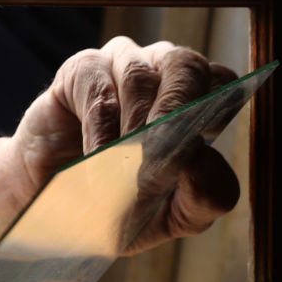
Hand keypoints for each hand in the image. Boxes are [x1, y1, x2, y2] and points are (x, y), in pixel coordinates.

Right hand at [0, 37, 237, 261]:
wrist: (58, 210)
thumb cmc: (124, 204)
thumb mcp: (174, 215)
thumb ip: (204, 194)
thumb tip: (203, 158)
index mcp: (197, 101)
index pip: (223, 82)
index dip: (218, 106)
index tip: (203, 140)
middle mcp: (164, 73)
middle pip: (187, 66)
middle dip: (178, 110)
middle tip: (162, 154)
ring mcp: (121, 66)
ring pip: (141, 74)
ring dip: (135, 126)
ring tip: (125, 168)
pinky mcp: (80, 70)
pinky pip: (97, 87)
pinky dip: (100, 128)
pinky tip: (96, 158)